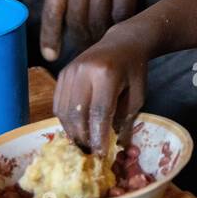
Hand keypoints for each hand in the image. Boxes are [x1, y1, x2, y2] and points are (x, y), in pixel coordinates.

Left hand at [40, 0, 159, 61]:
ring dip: (102, 33)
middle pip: (79, 20)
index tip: (52, 55)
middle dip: (81, 38)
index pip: (52, 11)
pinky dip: (123, 20)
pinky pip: (124, 8)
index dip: (51, 36)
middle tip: (87, 47)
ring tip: (105, 40)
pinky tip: (124, 24)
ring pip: (101, 18)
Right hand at [54, 22, 153, 153]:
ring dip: (72, 131)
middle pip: (77, 114)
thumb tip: (115, 147)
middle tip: (91, 152)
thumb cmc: (134, 71)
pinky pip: (58, 103)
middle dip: (83, 137)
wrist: (123, 43)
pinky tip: (76, 128)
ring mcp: (70, 70)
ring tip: (84, 143)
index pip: (98, 112)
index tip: (101, 154)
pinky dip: (66, 120)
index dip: (98, 137)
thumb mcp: (137, 95)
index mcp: (106, 74)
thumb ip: (125, 119)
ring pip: (64, 111)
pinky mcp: (62, 73)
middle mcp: (84, 71)